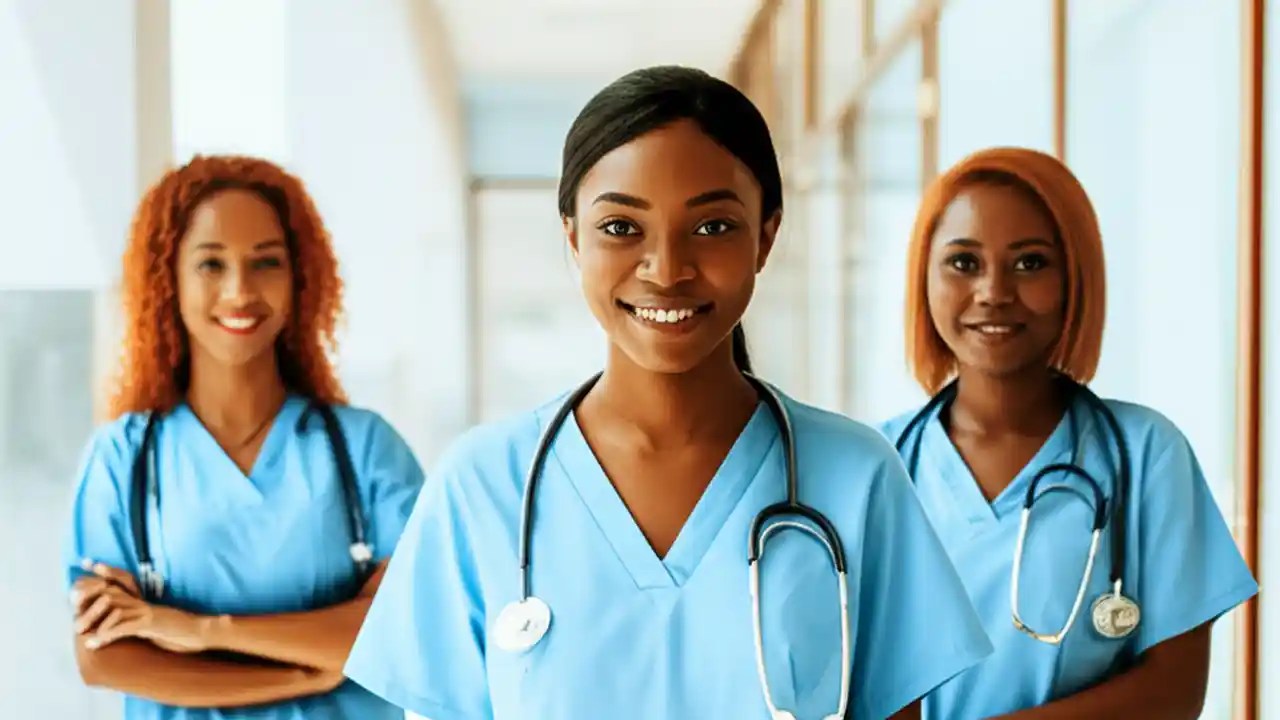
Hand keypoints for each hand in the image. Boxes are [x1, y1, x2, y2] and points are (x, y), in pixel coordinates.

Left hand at [71, 561, 207, 653]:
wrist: (202, 633)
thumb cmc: (183, 631)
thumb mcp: (160, 624)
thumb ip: (146, 621)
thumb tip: (136, 624)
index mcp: (145, 602)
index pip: (122, 582)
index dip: (106, 572)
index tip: (90, 563)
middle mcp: (144, 604)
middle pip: (111, 592)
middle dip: (90, 595)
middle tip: (72, 602)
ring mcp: (147, 612)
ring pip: (114, 610)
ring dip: (94, 623)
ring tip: (79, 634)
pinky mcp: (150, 624)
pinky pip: (123, 628)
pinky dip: (106, 636)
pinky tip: (94, 644)